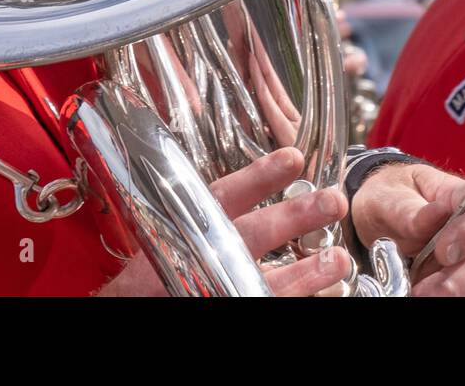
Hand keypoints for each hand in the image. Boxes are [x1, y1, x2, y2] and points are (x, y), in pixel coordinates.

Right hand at [97, 147, 351, 295]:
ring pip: (260, 284)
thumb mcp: (168, 232)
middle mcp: (195, 260)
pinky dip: (290, 302)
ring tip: (338, 258)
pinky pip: (257, 307)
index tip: (294, 155)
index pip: (221, 196)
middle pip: (249, 236)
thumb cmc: (149, 273)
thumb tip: (269, 177)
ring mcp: (207, 291)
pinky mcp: (218, 309)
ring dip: (303, 273)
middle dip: (293, 217)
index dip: (258, 176)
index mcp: (181, 229)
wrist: (126, 306)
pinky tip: (323, 297)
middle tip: (334, 199)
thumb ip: (208, 213)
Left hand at [351, 163, 464, 296]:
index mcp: (462, 197)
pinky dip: (444, 300)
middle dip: (459, 281)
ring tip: (414, 295)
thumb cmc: (389, 200)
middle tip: (422, 292)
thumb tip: (437, 213)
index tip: (443, 252)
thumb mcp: (387, 197)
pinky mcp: (464, 287)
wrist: (377, 224)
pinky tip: (420, 295)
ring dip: (451, 295)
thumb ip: (408, 210)